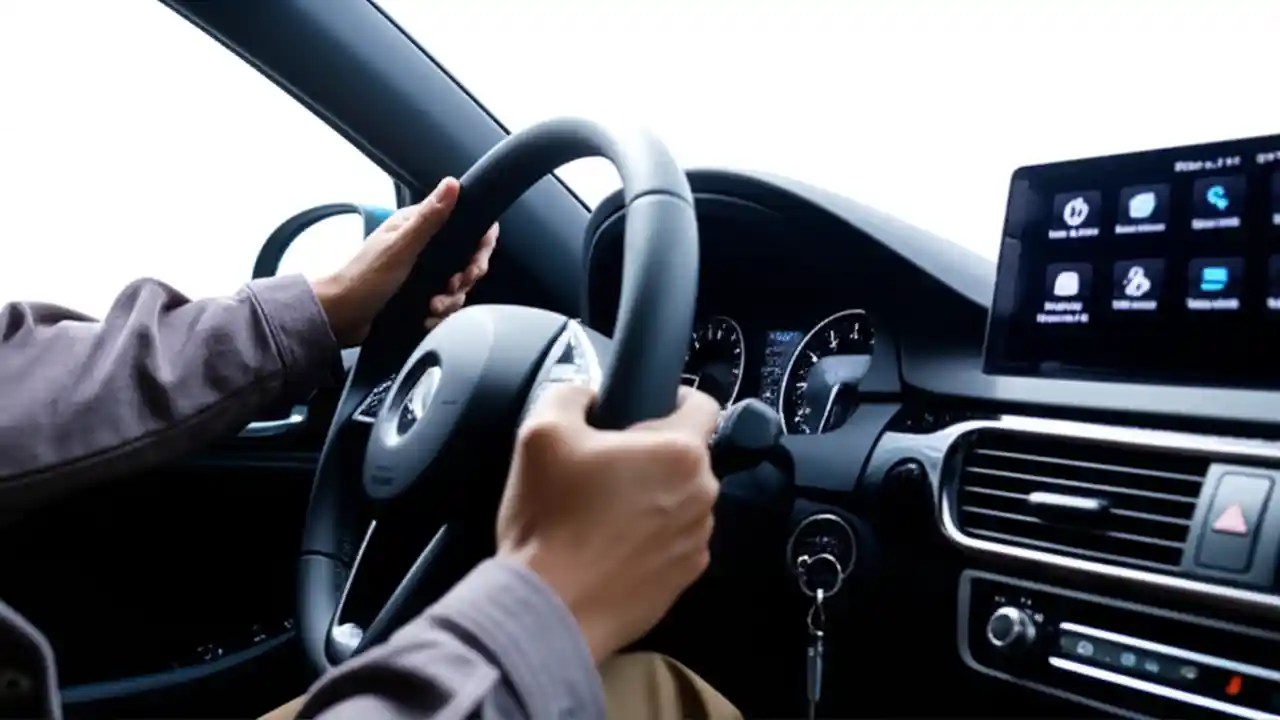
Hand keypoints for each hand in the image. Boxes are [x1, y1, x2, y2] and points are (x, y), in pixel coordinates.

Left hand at [310, 176, 497, 345]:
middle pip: (466, 259)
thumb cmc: (365, 279)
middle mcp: (423, 246)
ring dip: (451, 300)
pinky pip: (444, 301)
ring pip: (457, 284)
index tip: (474, 265)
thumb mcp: (401, 247)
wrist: (342, 317)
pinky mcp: (419, 293)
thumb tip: (452, 184)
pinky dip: (441, 312)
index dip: (479, 245)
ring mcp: (422, 271)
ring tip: (434, 307)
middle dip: (464, 278)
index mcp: (418, 226)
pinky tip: (428, 317)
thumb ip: (429, 218)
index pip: (465, 226)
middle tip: (453, 288)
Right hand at [496, 384, 720, 661]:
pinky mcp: (685, 581)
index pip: (702, 403)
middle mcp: (703, 495)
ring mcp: (698, 542)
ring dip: (653, 499)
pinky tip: (609, 549)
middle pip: (686, 457)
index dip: (670, 398)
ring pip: (681, 501)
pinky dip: (650, 540)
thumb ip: (572, 393)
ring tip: (602, 514)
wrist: (550, 609)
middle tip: (602, 469)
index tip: (637, 412)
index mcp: (681, 452)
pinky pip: (673, 542)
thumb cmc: (549, 517)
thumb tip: (589, 394)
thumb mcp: (542, 431)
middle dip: (652, 456)